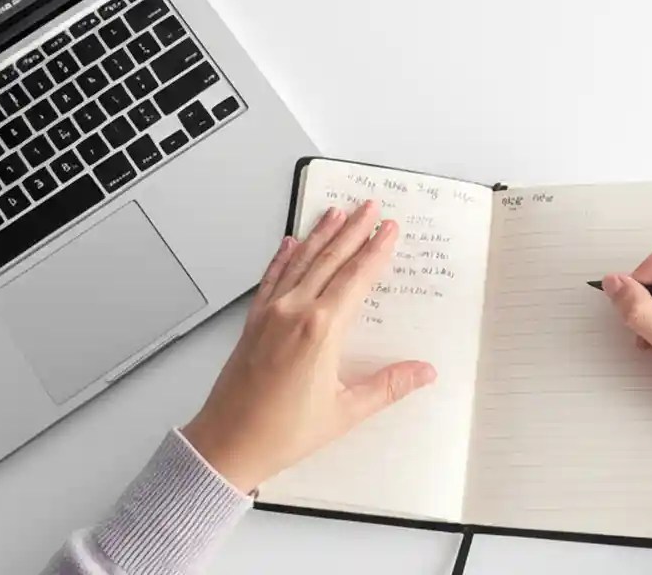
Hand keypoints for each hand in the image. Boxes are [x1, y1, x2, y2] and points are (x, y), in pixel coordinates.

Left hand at [181, 202, 437, 493]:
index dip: (375, 250)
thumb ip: (387, 386)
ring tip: (336, 212)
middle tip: (370, 206)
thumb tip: (424, 372)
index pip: (357, 278)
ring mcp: (270, 314)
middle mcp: (295, 312)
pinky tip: (290, 243)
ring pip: (300, 262)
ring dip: (320, 235)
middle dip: (353, 230)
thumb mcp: (345, 412)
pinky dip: (283, 258)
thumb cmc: (282, 433)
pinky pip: (271, 279)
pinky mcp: (253, 322)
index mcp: (321, 330)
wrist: (226, 444)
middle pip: (330, 260)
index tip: (389, 228)